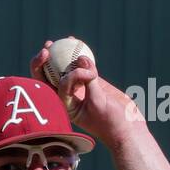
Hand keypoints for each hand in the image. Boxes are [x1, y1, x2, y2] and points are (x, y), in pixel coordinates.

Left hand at [30, 39, 144, 149]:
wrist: (126, 128)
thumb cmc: (111, 122)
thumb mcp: (98, 103)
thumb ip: (89, 82)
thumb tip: (81, 59)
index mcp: (65, 108)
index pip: (58, 86)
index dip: (66, 74)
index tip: (84, 72)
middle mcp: (67, 98)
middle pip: (49, 79)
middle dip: (43, 64)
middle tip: (47, 48)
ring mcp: (78, 88)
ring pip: (64, 70)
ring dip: (59, 54)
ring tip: (58, 41)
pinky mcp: (91, 82)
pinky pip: (81, 66)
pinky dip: (78, 54)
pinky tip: (75, 41)